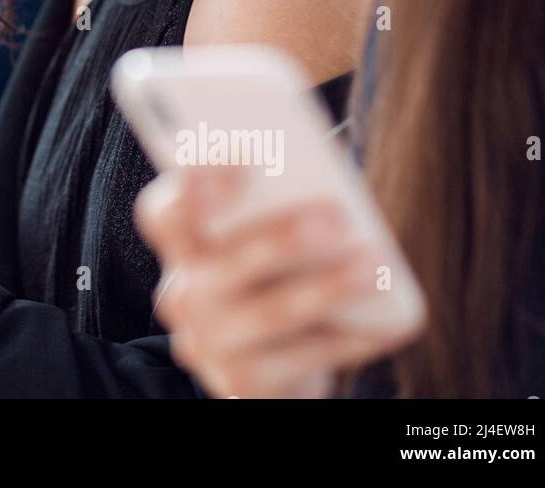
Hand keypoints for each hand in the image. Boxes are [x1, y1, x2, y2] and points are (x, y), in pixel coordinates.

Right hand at [135, 166, 424, 398]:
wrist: (275, 357)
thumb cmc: (281, 265)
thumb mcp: (272, 219)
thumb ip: (282, 188)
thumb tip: (321, 159)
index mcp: (179, 241)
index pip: (162, 212)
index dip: (192, 187)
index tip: (239, 157)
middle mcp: (180, 292)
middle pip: (214, 264)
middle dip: (274, 238)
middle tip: (333, 215)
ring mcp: (205, 344)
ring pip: (262, 315)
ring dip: (322, 287)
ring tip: (372, 262)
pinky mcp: (239, 387)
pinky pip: (296, 363)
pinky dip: (345, 338)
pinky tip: (383, 317)